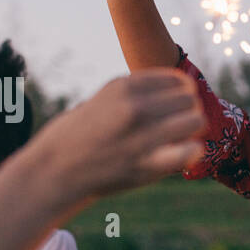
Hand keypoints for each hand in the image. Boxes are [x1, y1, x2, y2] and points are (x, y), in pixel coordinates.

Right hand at [29, 70, 205, 208]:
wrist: (54, 170)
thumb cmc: (82, 135)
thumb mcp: (105, 98)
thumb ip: (138, 93)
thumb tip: (180, 89)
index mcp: (124, 86)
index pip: (177, 80)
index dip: (181, 94)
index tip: (173, 108)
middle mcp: (135, 107)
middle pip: (189, 99)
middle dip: (187, 111)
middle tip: (177, 126)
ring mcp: (141, 135)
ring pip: (195, 121)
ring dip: (192, 131)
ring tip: (179, 139)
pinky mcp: (145, 165)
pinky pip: (189, 151)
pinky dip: (191, 152)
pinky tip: (182, 154)